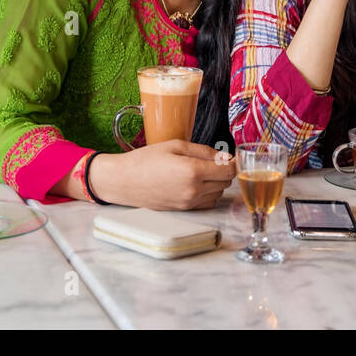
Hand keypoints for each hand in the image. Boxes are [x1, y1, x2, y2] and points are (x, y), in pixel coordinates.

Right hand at [90, 140, 235, 209]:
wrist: (124, 181)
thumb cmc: (145, 160)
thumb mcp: (175, 145)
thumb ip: (203, 151)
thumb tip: (224, 157)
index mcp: (192, 171)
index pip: (228, 171)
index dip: (231, 162)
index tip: (228, 157)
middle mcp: (193, 190)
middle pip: (225, 182)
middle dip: (223, 171)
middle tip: (211, 161)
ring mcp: (188, 203)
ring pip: (218, 193)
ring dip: (215, 183)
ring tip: (200, 171)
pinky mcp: (183, 209)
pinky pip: (207, 202)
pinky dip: (207, 193)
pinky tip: (195, 183)